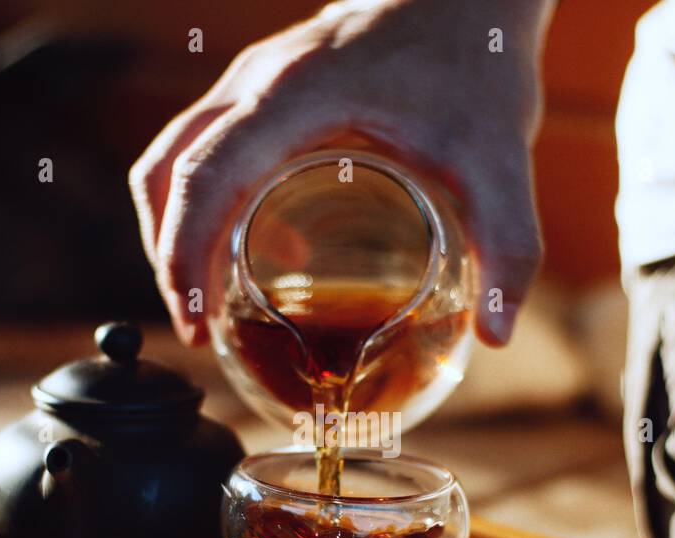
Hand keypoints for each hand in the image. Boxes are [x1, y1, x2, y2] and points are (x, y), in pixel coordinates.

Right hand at [130, 0, 550, 346]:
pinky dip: (199, 204)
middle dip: (169, 257)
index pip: (203, 176)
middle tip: (200, 327)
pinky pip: (200, 147)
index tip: (198, 322)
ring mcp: (250, 80)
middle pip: (166, 171)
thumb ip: (508, 243)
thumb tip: (496, 335)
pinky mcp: (261, 90)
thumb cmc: (474, 65)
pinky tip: (249, 251)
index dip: (183, 255)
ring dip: (174, 230)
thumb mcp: (502, 156)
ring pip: (171, 157)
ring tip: (208, 299)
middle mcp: (256, 82)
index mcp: (295, 95)